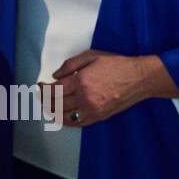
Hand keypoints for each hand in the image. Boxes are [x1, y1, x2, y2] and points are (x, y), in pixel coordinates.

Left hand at [50, 50, 176, 127]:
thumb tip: (55, 75)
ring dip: (52, 111)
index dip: (43, 88)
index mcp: (81, 81)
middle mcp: (85, 98)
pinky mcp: (99, 116)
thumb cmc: (116, 64)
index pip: (54, 90)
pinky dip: (66, 121)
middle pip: (56, 104)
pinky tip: (60, 116)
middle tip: (40, 95)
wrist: (139, 78)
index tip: (40, 85)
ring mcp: (92, 109)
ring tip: (47, 105)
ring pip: (64, 116)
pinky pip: (78, 123)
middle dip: (44, 99)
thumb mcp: (91, 55)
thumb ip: (70, 65)